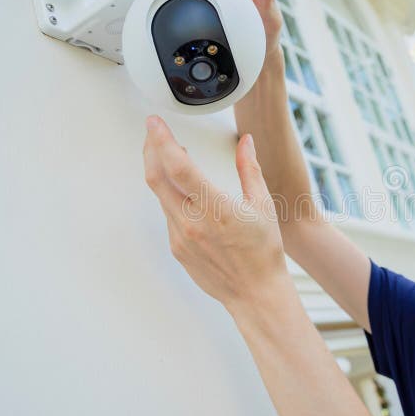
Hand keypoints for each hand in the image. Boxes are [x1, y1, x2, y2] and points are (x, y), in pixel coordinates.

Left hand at [143, 115, 288, 308]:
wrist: (255, 293)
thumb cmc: (264, 251)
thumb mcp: (263, 205)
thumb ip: (250, 169)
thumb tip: (245, 141)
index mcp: (215, 209)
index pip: (179, 167)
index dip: (162, 141)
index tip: (155, 123)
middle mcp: (192, 223)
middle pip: (157, 177)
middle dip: (151, 149)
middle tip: (153, 131)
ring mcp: (180, 237)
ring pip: (161, 195)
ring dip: (161, 171)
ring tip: (171, 155)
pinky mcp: (176, 248)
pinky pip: (168, 214)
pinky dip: (171, 195)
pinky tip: (183, 190)